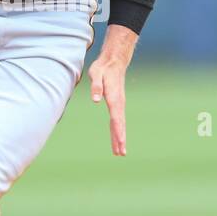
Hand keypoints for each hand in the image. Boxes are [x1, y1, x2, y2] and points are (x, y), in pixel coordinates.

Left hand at [87, 25, 137, 155]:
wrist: (113, 62)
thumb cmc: (103, 68)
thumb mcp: (95, 74)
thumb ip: (96, 86)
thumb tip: (95, 100)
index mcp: (114, 98)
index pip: (116, 118)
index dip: (118, 132)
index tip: (121, 143)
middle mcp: (118, 103)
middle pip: (120, 125)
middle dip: (120, 139)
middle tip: (121, 153)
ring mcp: (119, 104)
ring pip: (120, 124)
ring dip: (119, 138)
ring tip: (120, 152)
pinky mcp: (117, 104)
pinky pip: (117, 120)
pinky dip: (118, 131)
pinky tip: (117, 139)